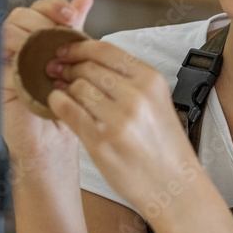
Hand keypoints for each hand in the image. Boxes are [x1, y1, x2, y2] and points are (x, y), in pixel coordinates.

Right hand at [1, 0, 93, 161]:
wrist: (53, 141)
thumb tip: (83, 0)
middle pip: (21, 15)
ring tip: (50, 55)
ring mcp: (7, 61)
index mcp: (40, 40)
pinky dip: (19, 58)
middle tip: (60, 36)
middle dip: (43, 21)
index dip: (53, 6)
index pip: (40, 9)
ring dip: (31, 38)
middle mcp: (21, 48)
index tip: (70, 14)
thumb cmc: (64, 106)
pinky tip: (35, 67)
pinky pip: (0, 56)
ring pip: (8, 31)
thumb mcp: (76, 65)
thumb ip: (76, 33)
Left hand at [44, 39, 200, 219]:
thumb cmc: (164, 147)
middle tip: (58, 71)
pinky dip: (58, 103)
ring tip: (63, 92)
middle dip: (68, 67)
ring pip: (76, 87)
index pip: (105, 49)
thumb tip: (91, 60)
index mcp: (151, 80)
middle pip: (87, 67)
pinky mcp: (101, 140)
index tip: (66, 50)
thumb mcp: (156, 102)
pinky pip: (68, 110)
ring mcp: (118, 118)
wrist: (173, 185)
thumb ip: (129, 80)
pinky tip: (59, 104)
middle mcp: (136, 95)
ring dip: (65, 88)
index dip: (79, 47)